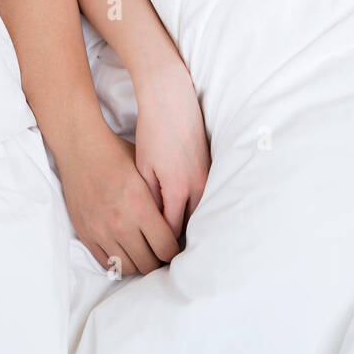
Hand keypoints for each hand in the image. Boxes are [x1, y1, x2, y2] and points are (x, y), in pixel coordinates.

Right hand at [56, 122, 181, 276]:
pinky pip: (106, 263)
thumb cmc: (116, 155)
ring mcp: (100, 231)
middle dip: (158, 260)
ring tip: (143, 252)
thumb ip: (160, 201)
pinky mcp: (85, 234)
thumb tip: (178, 224)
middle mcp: (120, 224)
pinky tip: (124, 250)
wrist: (81, 149)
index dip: (174, 251)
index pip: (166, 248)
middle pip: (149, 264)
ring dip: (138, 262)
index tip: (174, 247)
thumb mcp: (146, 172)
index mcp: (140, 207)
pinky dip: (118, 261)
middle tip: (160, 252)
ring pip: (128, 268)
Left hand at [134, 57, 209, 240]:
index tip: (149, 254)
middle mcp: (198, 186)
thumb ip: (150, 199)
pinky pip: (203, 196)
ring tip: (168, 234)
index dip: (159, 245)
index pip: (170, 231)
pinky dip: (193, 206)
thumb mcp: (143, 167)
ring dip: (186, 223)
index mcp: (179, 189)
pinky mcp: (211, 167)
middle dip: (174, 240)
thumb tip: (152, 224)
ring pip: (199, 213)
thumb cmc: (152, 131)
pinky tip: (180, 208)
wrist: (172, 98)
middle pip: (189, 226)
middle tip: (159, 251)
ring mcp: (208, 176)